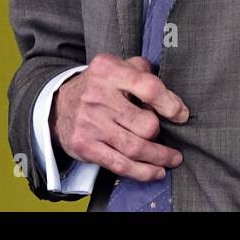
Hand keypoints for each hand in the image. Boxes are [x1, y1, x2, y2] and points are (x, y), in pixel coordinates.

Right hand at [49, 53, 188, 181]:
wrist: (58, 105)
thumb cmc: (98, 86)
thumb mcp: (116, 67)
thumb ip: (143, 72)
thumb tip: (172, 99)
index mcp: (109, 70)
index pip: (148, 87)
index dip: (170, 104)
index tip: (181, 115)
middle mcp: (98, 96)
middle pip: (145, 123)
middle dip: (159, 131)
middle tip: (163, 134)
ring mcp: (90, 123)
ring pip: (136, 147)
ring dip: (160, 157)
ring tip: (172, 159)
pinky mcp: (85, 146)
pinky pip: (120, 165)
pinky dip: (143, 172)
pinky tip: (156, 171)